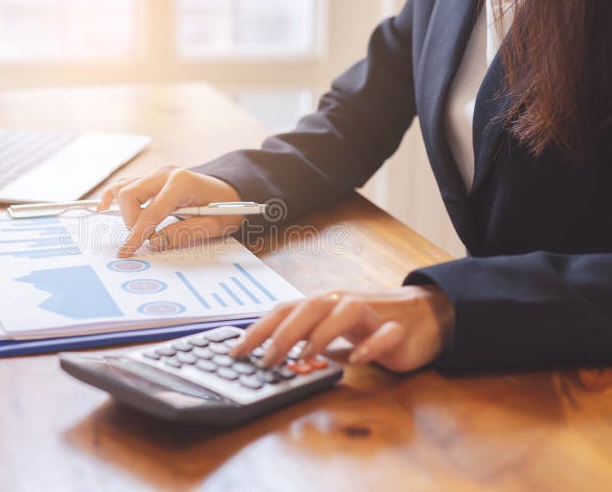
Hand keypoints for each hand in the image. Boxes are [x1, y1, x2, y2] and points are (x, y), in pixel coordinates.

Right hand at [98, 166, 244, 257]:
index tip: (127, 252)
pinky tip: (105, 207)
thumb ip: (184, 234)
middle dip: (131, 222)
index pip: (151, 212)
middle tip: (144, 239)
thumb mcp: (214, 226)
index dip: (137, 234)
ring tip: (134, 229)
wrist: (234, 190)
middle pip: (129, 195)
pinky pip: (127, 184)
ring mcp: (158, 173)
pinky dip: (114, 196)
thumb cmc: (227, 208)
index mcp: (182, 183)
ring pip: (124, 188)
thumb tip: (154, 242)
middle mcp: (166, 173)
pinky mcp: (153, 178)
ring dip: (124, 212)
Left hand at [230, 285, 454, 371]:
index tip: (236, 350)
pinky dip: (370, 345)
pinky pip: (384, 333)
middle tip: (265, 359)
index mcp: (323, 304)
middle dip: (283, 333)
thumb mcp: (332, 329)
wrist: (425, 315)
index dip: (259, 329)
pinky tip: (357, 359)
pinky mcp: (398, 329)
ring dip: (321, 335)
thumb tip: (267, 355)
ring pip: (344, 313)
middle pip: (309, 308)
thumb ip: (304, 337)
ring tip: (304, 358)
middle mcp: (343, 302)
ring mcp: (372, 313)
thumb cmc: (370, 322)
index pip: (285, 310)